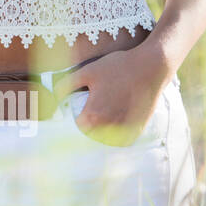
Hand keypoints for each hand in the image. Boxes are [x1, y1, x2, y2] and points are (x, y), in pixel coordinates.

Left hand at [50, 39, 175, 145]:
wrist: (151, 67)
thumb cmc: (118, 67)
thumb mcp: (86, 71)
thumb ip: (65, 85)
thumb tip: (53, 97)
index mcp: (92, 116)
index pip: (78, 126)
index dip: (79, 115)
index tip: (83, 106)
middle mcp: (108, 128)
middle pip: (92, 134)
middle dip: (91, 123)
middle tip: (98, 106)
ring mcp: (125, 131)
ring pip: (108, 138)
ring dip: (105, 129)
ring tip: (110, 110)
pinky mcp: (138, 130)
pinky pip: (123, 138)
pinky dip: (120, 131)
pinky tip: (121, 115)